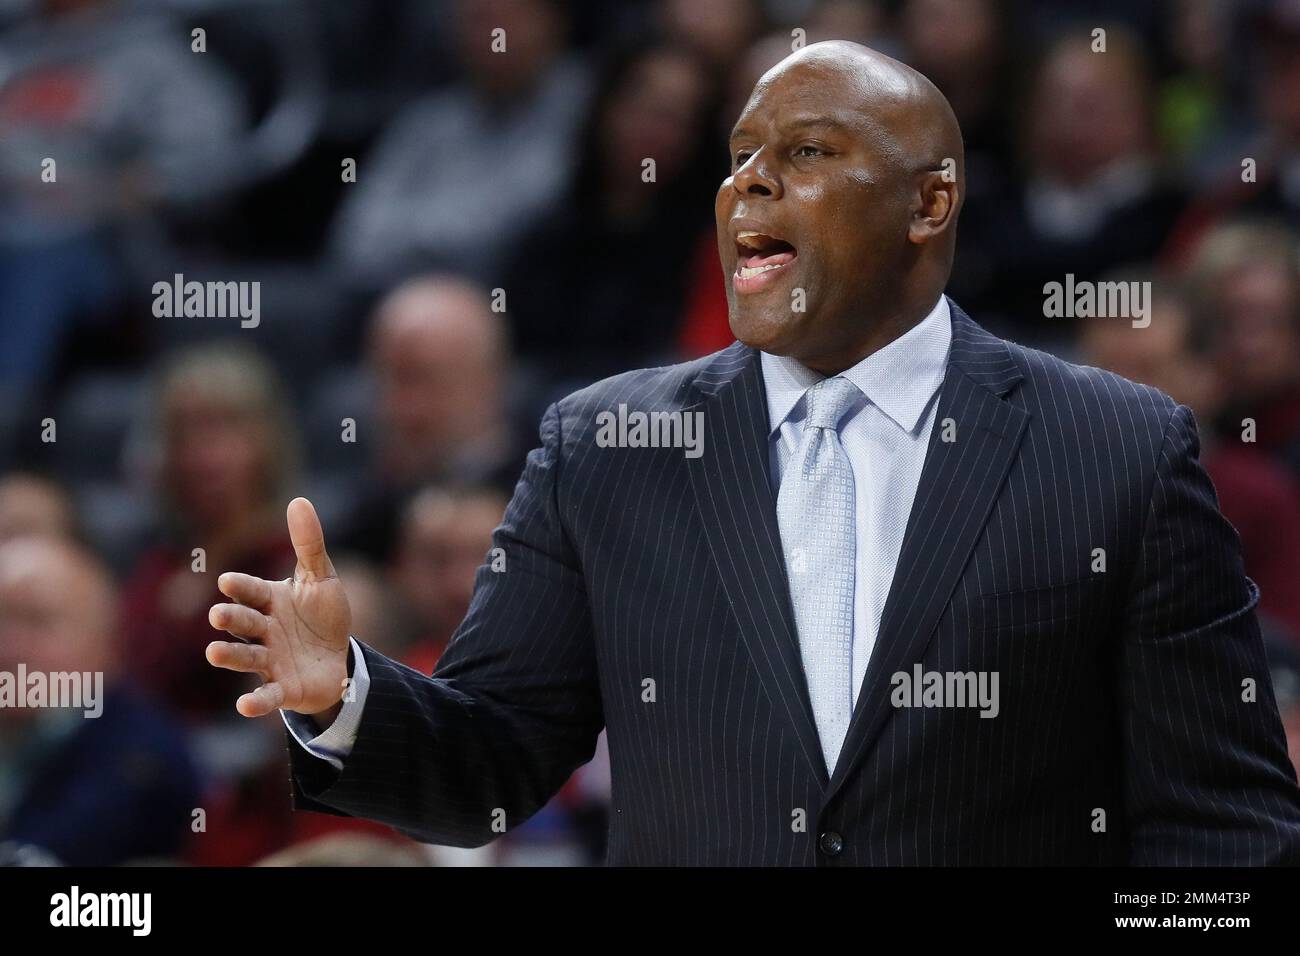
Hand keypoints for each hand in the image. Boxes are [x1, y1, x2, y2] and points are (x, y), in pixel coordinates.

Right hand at [206, 497, 351, 718]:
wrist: (338, 658)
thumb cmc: (321, 616)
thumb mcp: (321, 578)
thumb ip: (308, 544)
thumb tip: (299, 500)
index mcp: (270, 601)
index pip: (252, 591)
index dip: (241, 588)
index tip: (228, 582)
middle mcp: (264, 631)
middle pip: (244, 623)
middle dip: (232, 619)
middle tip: (218, 614)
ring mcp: (271, 661)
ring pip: (247, 657)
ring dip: (231, 656)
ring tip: (213, 652)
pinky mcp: (283, 688)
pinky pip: (267, 695)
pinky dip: (256, 701)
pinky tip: (244, 706)